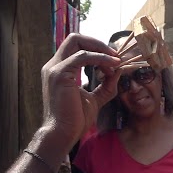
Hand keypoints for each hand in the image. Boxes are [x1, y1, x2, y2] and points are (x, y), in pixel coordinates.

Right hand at [40, 34, 119, 152]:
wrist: (63, 133)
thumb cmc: (75, 119)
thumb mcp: (95, 98)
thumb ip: (105, 84)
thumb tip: (118, 70)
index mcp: (60, 70)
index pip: (76, 47)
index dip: (96, 49)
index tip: (114, 59)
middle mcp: (54, 65)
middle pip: (75, 39)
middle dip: (97, 43)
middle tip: (115, 54)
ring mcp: (55, 68)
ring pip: (77, 41)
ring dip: (100, 49)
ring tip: (115, 61)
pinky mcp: (60, 74)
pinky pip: (82, 57)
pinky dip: (99, 58)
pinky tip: (111, 66)